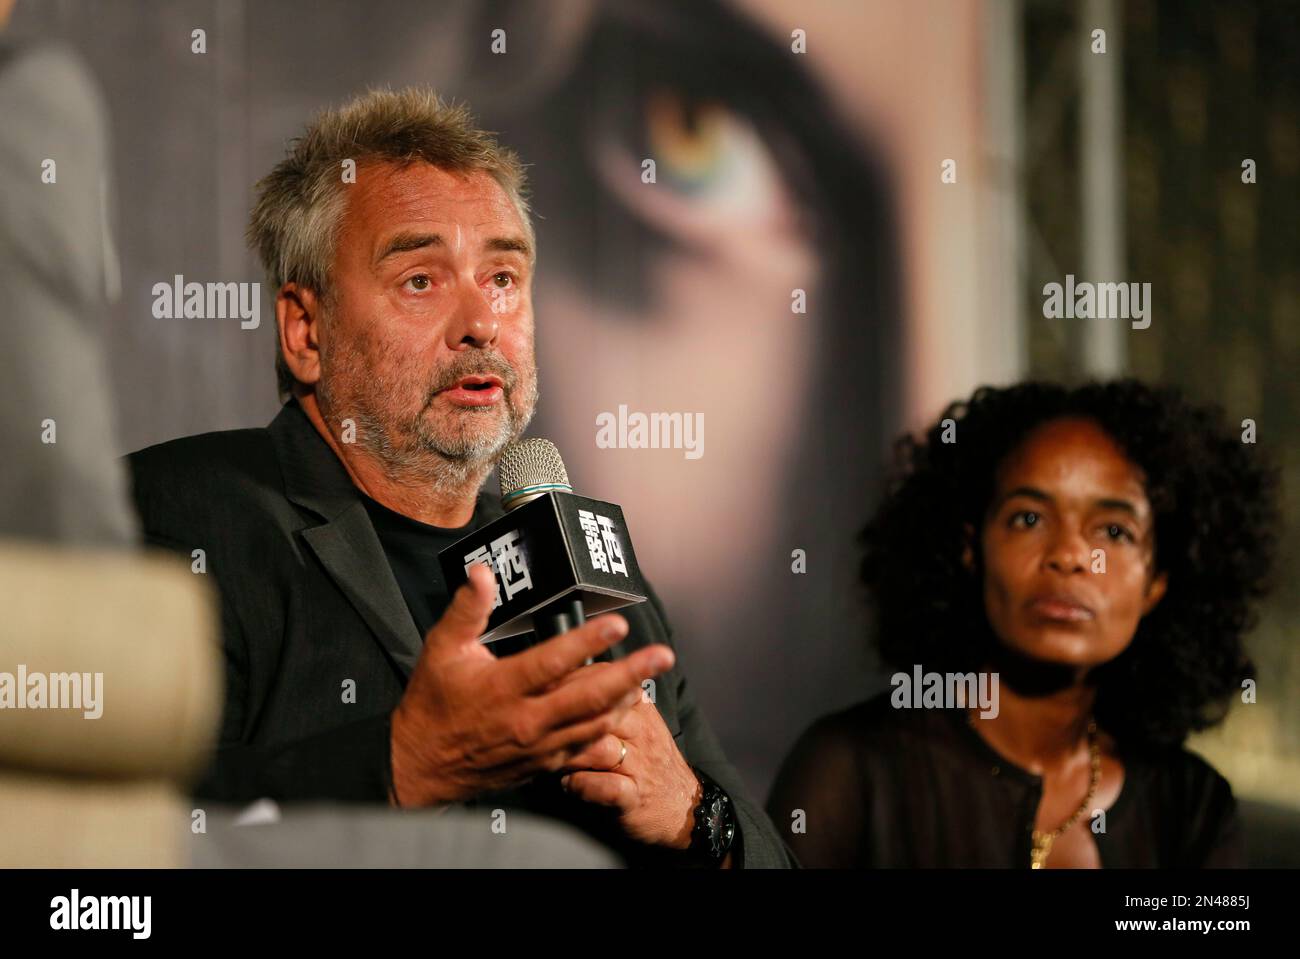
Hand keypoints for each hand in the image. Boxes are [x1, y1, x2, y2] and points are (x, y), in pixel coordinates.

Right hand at [390, 564, 675, 806]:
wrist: (420, 766)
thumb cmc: (431, 705)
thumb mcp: (442, 649)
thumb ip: (467, 609)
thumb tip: (482, 573)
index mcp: (503, 687)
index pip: (553, 662)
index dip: (587, 642)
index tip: (618, 624)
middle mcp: (527, 719)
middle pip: (589, 697)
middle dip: (631, 674)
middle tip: (662, 656)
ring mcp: (540, 745)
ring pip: (594, 724)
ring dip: (625, 701)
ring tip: (648, 679)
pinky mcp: (544, 763)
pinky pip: (584, 748)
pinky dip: (608, 732)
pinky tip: (624, 716)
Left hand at [557, 663, 701, 849]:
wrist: (684, 805)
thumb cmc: (649, 762)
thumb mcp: (637, 720)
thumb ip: (607, 699)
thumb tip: (562, 679)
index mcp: (639, 707)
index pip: (604, 680)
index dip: (568, 681)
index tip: (542, 684)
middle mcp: (641, 732)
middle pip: (598, 711)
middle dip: (561, 715)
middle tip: (534, 721)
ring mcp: (639, 765)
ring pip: (599, 748)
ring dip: (567, 752)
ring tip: (548, 757)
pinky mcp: (634, 798)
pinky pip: (607, 787)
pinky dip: (582, 786)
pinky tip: (568, 784)